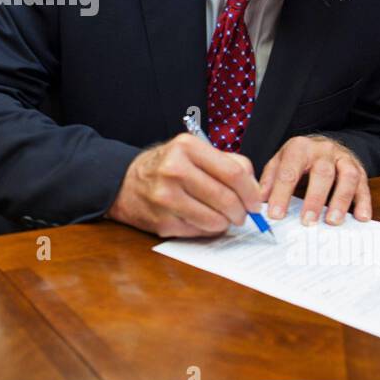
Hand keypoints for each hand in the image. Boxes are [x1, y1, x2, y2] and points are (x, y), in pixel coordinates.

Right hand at [108, 134, 261, 237]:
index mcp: (186, 147)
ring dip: (225, 223)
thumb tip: (254, 189)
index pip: (233, 173)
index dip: (251, 191)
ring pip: (215, 220)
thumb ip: (226, 163)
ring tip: (222, 217)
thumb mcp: (192, 152)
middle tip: (242, 214)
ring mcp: (166, 198)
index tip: (255, 201)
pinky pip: (199, 232)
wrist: (124, 183)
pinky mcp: (162, 222)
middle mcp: (174, 170)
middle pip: (226, 199)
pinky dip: (207, 229)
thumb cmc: (165, 166)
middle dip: (241, 212)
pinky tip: (201, 219)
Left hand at [258, 135, 370, 226]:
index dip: (281, 194)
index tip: (276, 215)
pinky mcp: (359, 168)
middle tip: (307, 222)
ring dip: (341, 201)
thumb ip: (270, 179)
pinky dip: (363, 202)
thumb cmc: (299, 159)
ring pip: (347, 177)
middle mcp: (323, 150)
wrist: (323, 145)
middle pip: (321, 173)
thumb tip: (259, 199)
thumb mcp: (280, 162)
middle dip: (314, 199)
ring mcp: (343, 158)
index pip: (288, 172)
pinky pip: (363, 185)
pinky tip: (361, 217)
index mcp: (299, 147)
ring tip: (332, 222)